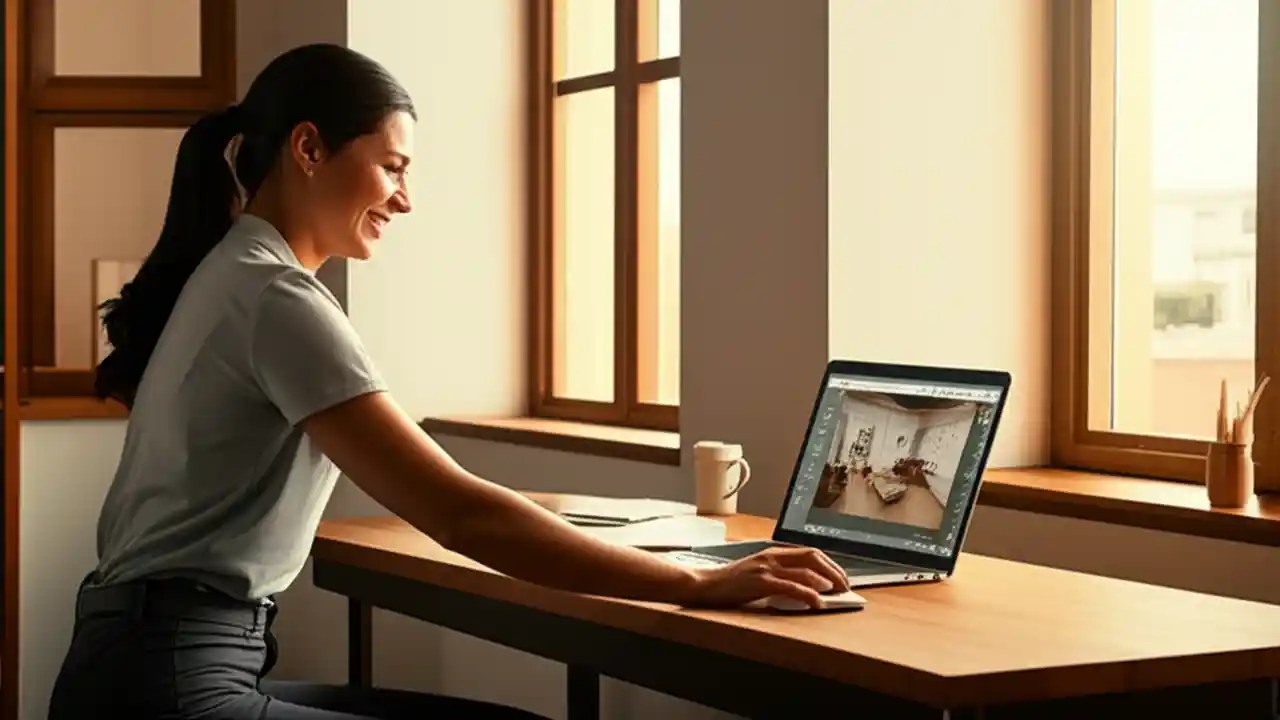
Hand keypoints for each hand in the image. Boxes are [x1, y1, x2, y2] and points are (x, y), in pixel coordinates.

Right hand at [681, 547, 850, 608]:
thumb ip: (778, 575)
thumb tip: (806, 586)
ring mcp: (766, 568)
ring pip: (806, 571)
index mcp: (773, 553)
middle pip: (813, 557)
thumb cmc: (730, 583)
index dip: (830, 564)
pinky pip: (791, 587)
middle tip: (845, 587)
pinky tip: (817, 603)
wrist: (705, 585)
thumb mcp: (757, 573)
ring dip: (826, 583)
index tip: (841, 577)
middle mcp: (772, 556)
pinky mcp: (761, 582)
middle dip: (834, 571)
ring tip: (837, 594)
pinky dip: (808, 595)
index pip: (810, 552)